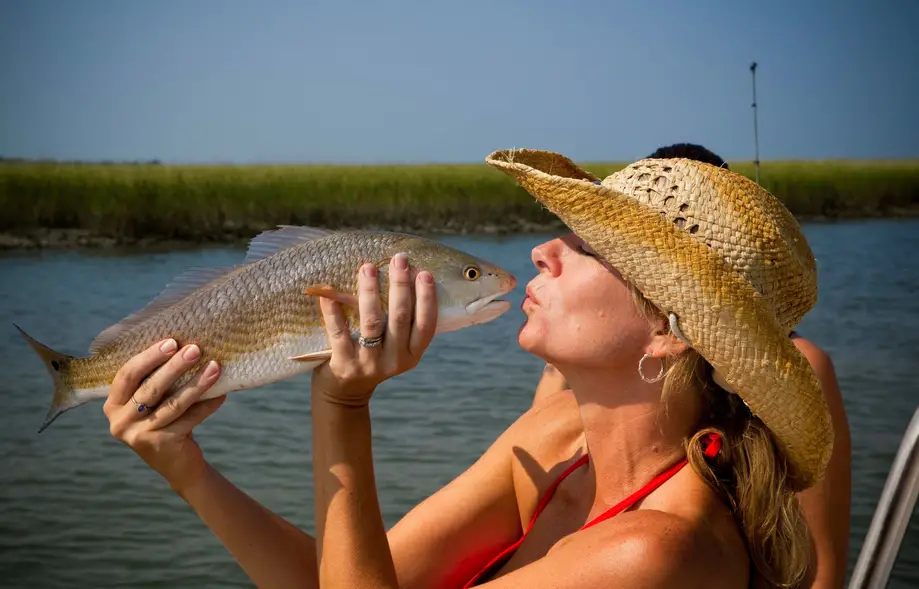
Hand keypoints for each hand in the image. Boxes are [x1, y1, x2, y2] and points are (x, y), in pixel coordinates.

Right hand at [103, 339, 225, 492]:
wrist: (178, 464)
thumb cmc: (165, 421)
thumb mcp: (152, 402)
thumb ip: (155, 379)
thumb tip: (186, 344)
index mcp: (112, 405)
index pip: (127, 375)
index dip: (149, 357)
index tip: (172, 342)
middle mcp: (120, 422)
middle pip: (150, 388)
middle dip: (175, 366)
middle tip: (195, 349)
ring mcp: (139, 436)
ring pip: (173, 404)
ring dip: (196, 383)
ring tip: (215, 367)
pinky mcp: (161, 445)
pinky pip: (189, 419)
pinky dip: (207, 405)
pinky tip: (221, 393)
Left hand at [310, 252, 437, 406]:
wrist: (345, 392)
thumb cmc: (374, 357)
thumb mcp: (396, 347)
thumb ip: (402, 323)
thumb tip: (405, 275)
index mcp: (412, 354)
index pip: (426, 324)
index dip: (427, 299)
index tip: (425, 273)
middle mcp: (394, 360)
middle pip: (399, 318)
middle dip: (400, 285)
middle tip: (399, 259)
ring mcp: (369, 363)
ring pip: (371, 322)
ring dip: (370, 292)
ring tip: (368, 267)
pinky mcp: (344, 364)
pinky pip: (338, 333)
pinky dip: (333, 312)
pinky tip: (329, 293)